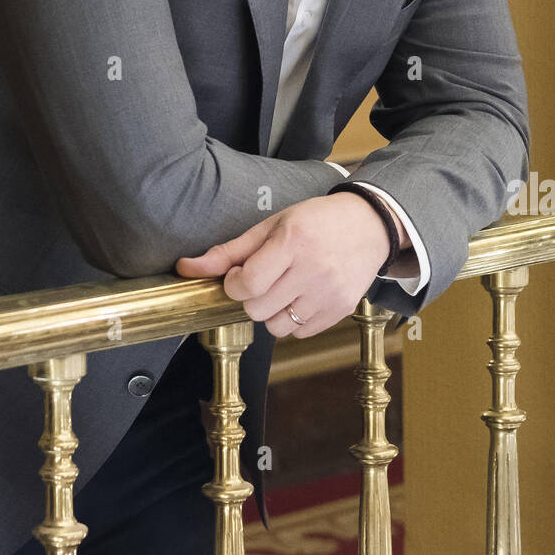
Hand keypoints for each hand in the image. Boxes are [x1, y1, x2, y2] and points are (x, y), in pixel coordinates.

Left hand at [175, 192, 395, 338]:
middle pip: (257, 308)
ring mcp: (329, 293)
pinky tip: (301, 297)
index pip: (247, 283)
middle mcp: (312, 270)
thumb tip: (186, 268)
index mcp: (292, 242)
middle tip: (263, 279)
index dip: (234, 284)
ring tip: (284, 288)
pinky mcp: (341, 310)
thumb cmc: (315, 221)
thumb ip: (229, 251)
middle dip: (250, 297)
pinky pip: (299, 333)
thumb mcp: (271, 225)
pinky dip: (293, 320)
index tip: (239, 274)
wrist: (369, 225)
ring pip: (276, 326)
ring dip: (271, 311)